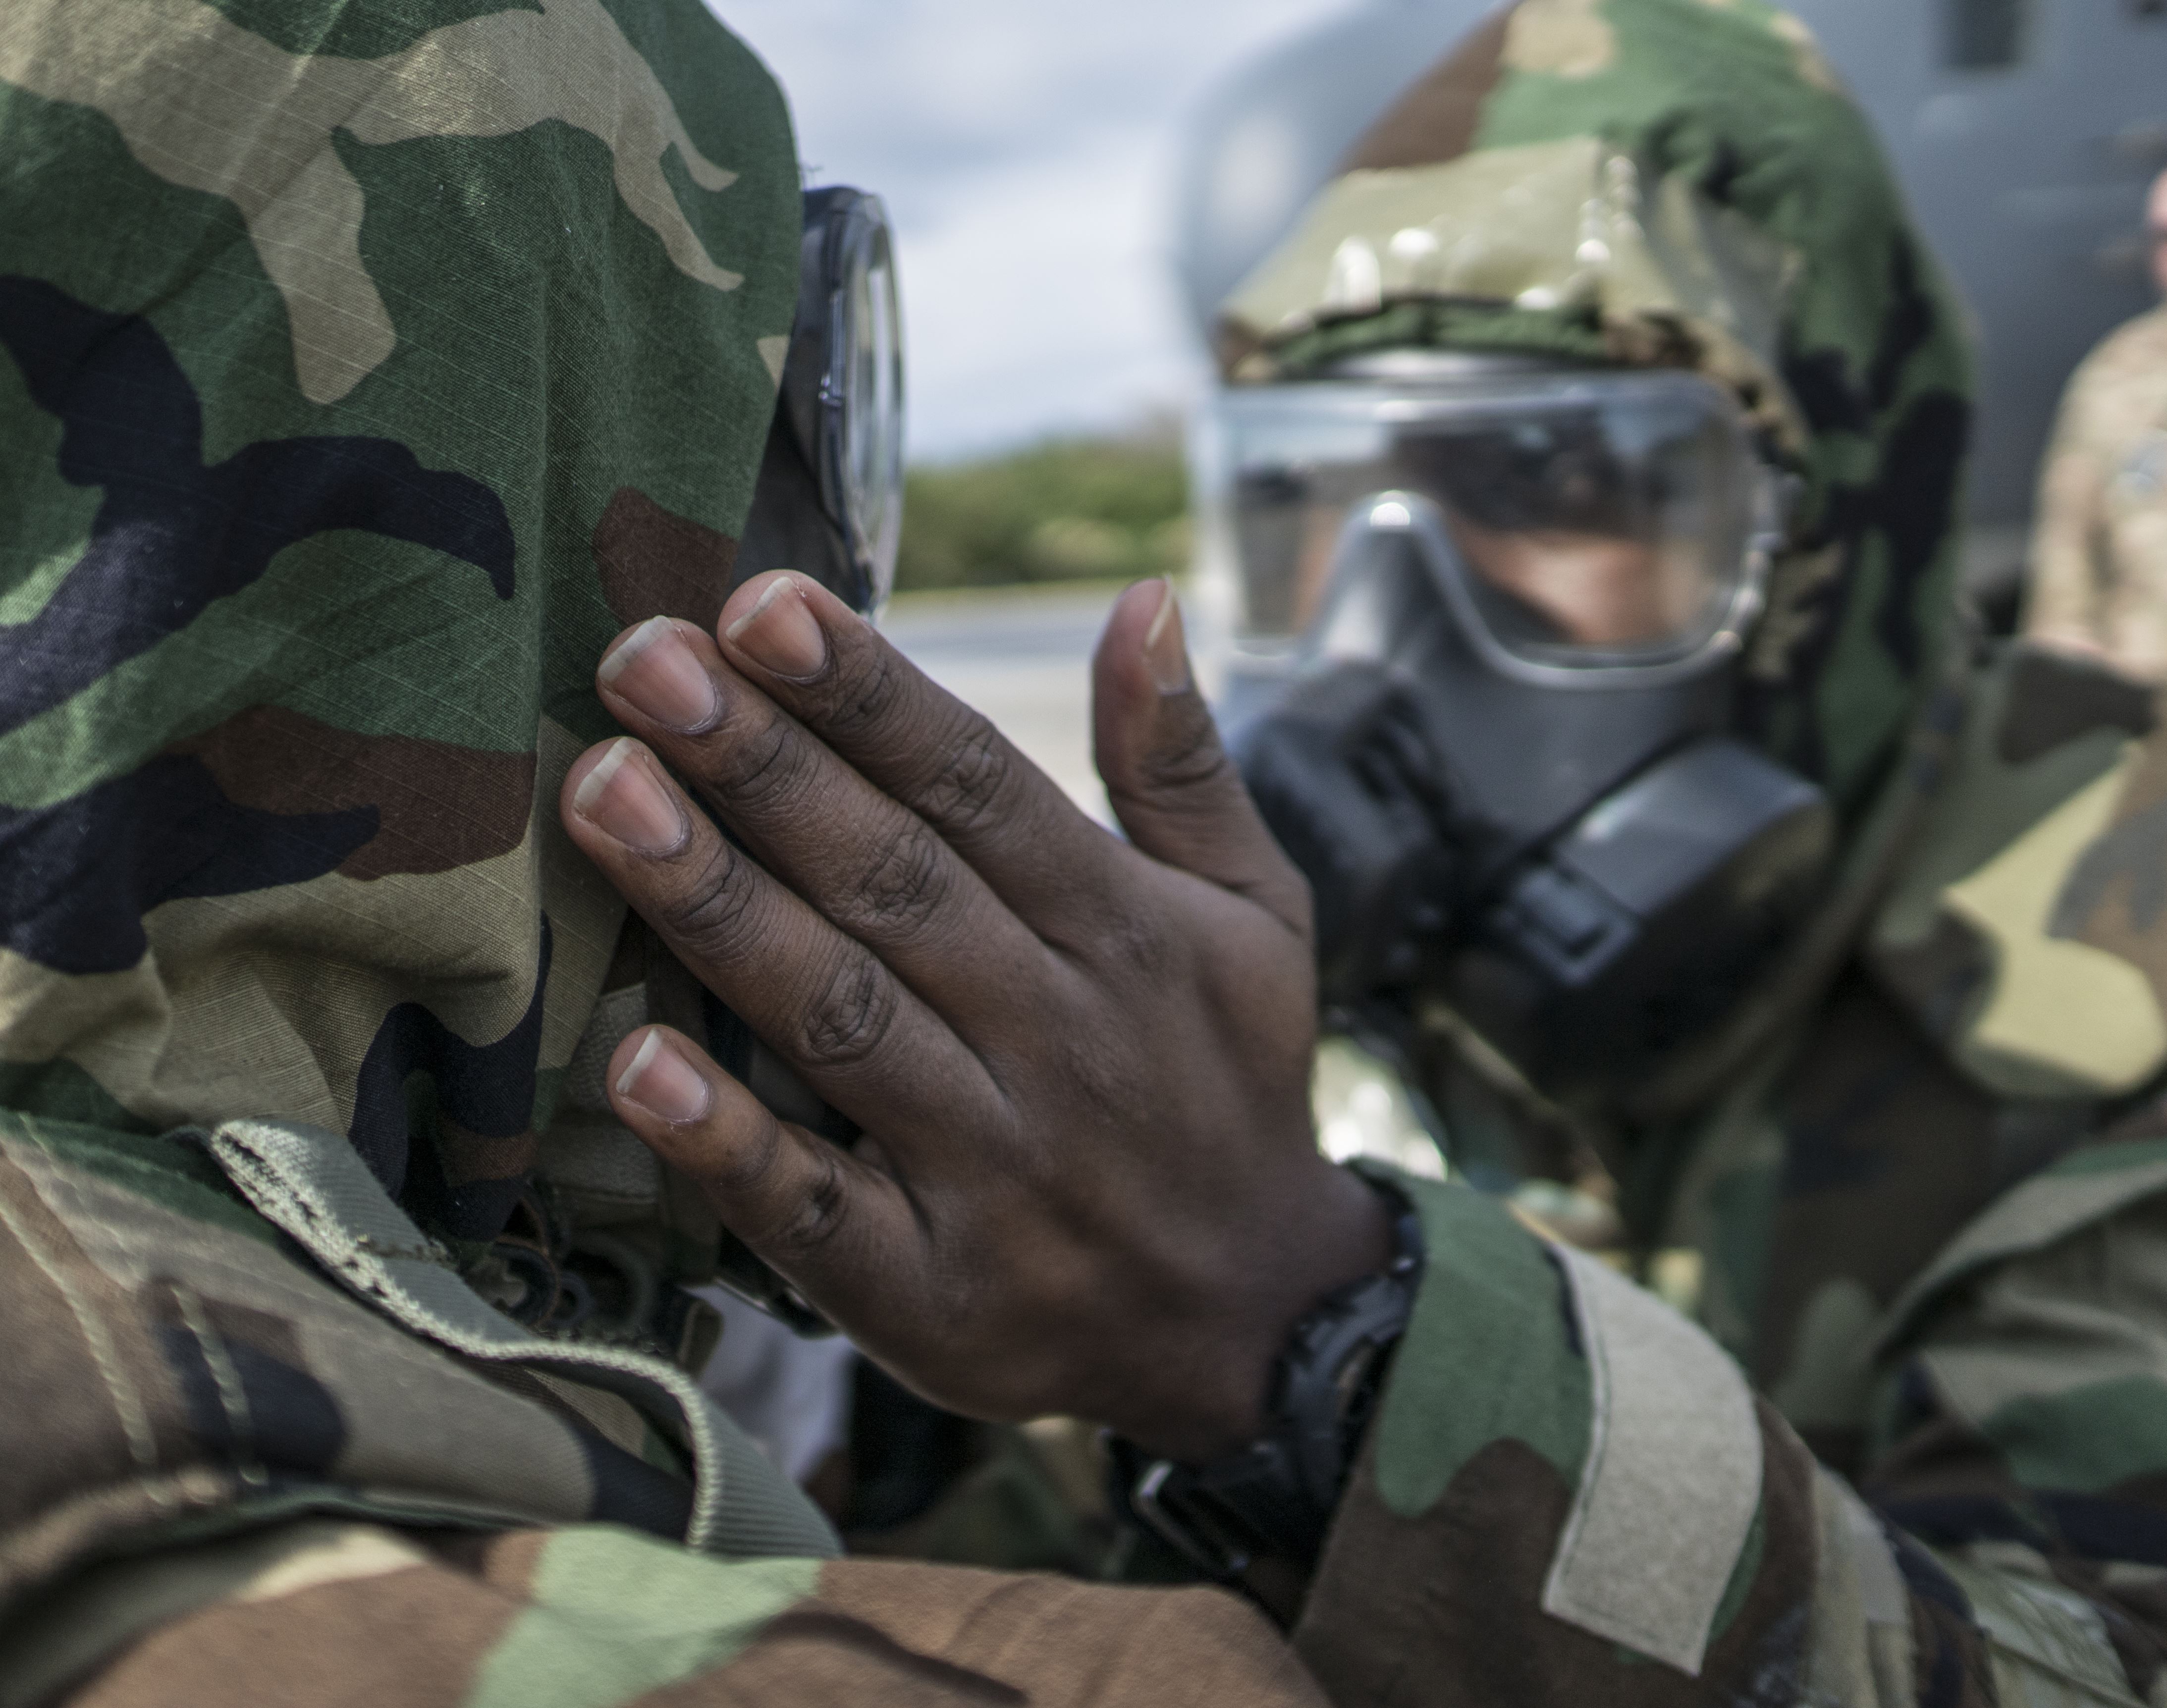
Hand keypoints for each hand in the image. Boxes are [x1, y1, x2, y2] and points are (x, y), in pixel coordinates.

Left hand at [558, 574, 1390, 1461]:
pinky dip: (725, 1142)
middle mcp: (1055, 1039)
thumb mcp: (1255, 913)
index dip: (868, 695)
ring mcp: (990, 1171)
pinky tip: (630, 1062)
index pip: (977, 787)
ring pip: (838, 1019)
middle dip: (761, 767)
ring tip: (603, 794)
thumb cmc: (1230, 1080)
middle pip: (891, 883)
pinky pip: (814, 1212)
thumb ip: (1182, 764)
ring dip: (716, 908)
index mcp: (1122, 934)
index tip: (760, 605)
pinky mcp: (931, 1293)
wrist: (1257, 1318)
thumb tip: (1138, 599)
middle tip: (642, 661)